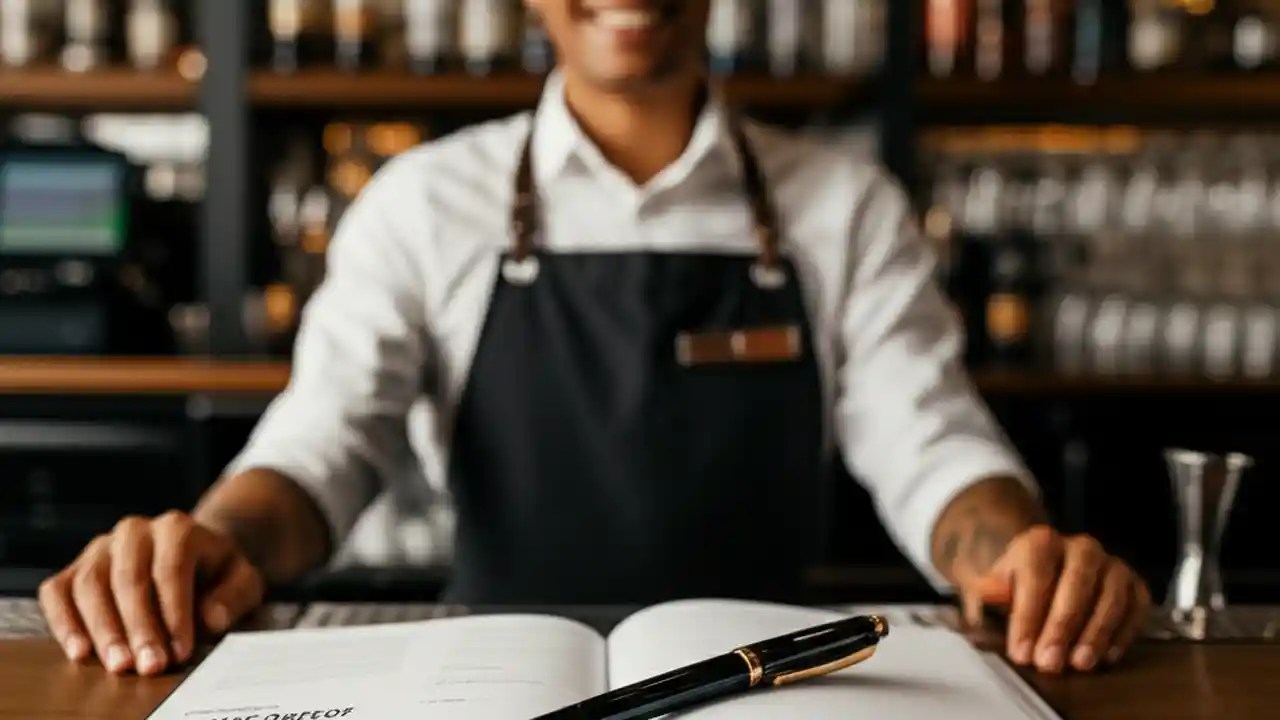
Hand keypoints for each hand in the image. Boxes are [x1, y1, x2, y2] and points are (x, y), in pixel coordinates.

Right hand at [38, 511, 265, 675]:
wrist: (194, 557)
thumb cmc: (217, 573)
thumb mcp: (243, 580)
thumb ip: (234, 595)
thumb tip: (211, 618)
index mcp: (178, 528)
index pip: (171, 569)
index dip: (175, 613)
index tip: (181, 652)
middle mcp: (134, 531)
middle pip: (128, 578)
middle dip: (139, 627)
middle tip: (149, 666)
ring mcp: (100, 548)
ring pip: (89, 584)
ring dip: (103, 630)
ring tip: (120, 666)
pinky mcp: (75, 569)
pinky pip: (57, 591)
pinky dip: (64, 621)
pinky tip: (80, 652)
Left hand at [964, 526, 1150, 673]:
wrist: (1043, 579)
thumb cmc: (1015, 590)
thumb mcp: (989, 589)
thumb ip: (985, 591)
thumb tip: (992, 592)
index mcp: (1041, 543)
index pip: (1036, 576)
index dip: (1028, 617)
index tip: (1021, 653)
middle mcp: (1081, 548)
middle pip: (1076, 584)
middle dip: (1061, 627)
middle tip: (1049, 663)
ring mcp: (1111, 564)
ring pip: (1111, 596)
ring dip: (1096, 633)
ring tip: (1080, 664)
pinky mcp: (1134, 585)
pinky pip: (1137, 606)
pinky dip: (1124, 632)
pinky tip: (1108, 657)